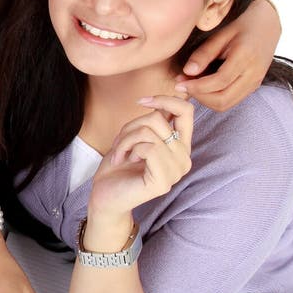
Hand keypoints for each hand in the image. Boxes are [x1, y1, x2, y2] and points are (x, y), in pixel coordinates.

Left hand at [89, 95, 192, 220]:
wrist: (106, 194)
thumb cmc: (120, 164)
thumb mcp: (138, 135)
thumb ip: (156, 120)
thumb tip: (165, 98)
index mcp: (181, 146)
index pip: (187, 111)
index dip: (165, 99)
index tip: (142, 101)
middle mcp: (184, 159)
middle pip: (158, 119)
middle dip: (131, 125)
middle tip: (120, 141)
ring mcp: (176, 172)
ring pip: (149, 132)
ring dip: (126, 139)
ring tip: (120, 152)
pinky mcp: (163, 181)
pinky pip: (148, 148)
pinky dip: (128, 149)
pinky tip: (125, 161)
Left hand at [179, 0, 279, 110]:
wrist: (267, 26)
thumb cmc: (241, 27)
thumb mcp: (220, 35)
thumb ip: (204, 54)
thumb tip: (187, 72)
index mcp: (245, 58)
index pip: (219, 82)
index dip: (196, 87)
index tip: (179, 83)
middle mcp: (253, 74)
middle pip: (223, 99)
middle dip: (199, 96)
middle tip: (182, 86)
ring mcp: (255, 83)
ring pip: (227, 104)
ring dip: (206, 99)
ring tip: (191, 86)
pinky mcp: (253, 87)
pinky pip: (232, 100)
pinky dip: (214, 97)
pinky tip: (203, 86)